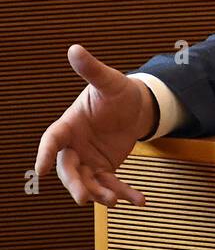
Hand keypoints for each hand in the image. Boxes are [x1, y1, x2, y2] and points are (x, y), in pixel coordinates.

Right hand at [35, 44, 155, 207]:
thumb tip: (75, 48)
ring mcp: (88, 160)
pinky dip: (124, 193)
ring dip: (100, 193)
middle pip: (68, 169)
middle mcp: (74, 147)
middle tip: (82, 198)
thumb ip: (92, 70)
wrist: (134, 106)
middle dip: (75, 184)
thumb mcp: (108, 81)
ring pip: (89, 182)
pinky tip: (139, 200)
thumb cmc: (116, 91)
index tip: (40, 170)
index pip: (52, 140)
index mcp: (68, 125)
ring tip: (115, 201)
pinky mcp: (105, 169)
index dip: (45, 154)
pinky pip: (112, 184)